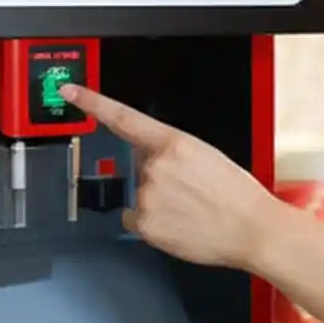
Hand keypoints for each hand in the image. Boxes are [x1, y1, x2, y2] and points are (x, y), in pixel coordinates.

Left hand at [59, 83, 282, 269]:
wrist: (253, 229)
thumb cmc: (238, 196)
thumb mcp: (208, 157)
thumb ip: (173, 151)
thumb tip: (150, 155)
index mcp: (175, 142)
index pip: (124, 117)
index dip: (92, 103)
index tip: (70, 93)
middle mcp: (157, 166)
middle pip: (141, 167)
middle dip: (160, 178)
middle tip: (190, 192)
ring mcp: (148, 195)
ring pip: (141, 196)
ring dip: (160, 203)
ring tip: (191, 210)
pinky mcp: (145, 224)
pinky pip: (137, 220)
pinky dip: (154, 224)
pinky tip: (179, 225)